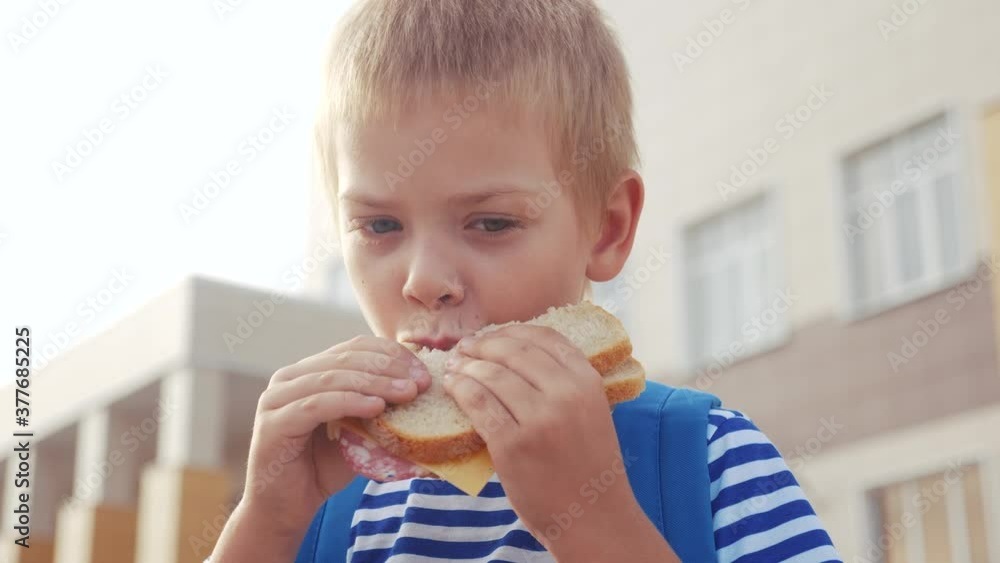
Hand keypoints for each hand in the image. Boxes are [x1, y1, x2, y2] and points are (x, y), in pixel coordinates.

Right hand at [213, 336, 430, 560]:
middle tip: (421, 383)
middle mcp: (290, 377)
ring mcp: (277, 397)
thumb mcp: (359, 431)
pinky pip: (317, 404)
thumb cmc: (323, 468)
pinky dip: (350, 402)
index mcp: (311, 371)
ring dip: (376, 383)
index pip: (356, 348)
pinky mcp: (273, 422)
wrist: (287, 508)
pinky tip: (376, 408)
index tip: (423, 372)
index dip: (392, 354)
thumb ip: (377, 407)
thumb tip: (421, 391)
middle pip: (347, 358)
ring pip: (334, 378)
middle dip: (389, 368)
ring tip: (407, 394)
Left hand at [443, 325, 654, 556]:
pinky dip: (460, 389)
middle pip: (513, 351)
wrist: (592, 517)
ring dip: (467, 366)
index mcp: (587, 381)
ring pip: (491, 375)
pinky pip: (478, 403)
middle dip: (483, 345)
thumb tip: (516, 353)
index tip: (492, 335)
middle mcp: (565, 394)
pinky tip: (453, 387)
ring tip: (455, 367)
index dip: (511, 331)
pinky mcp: (512, 444)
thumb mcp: (591, 412)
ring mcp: (538, 419)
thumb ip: (564, 383)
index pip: (544, 337)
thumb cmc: (588, 466)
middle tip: (465, 348)